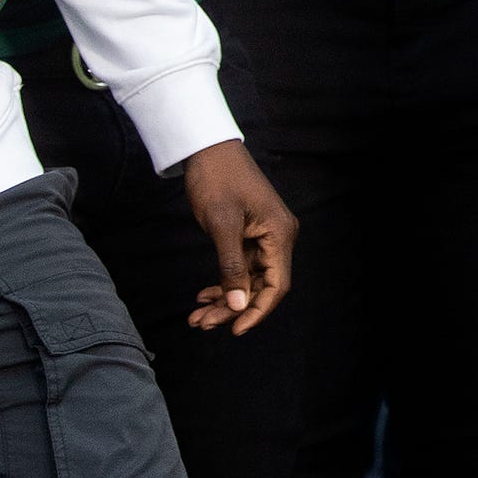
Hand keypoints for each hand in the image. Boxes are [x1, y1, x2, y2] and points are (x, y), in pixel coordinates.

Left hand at [179, 139, 295, 335]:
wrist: (207, 148)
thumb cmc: (217, 180)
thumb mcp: (222, 225)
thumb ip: (232, 267)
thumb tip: (239, 305)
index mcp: (279, 234)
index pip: (277, 285)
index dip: (258, 311)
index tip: (235, 329)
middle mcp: (278, 237)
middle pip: (260, 286)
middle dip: (232, 308)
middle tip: (202, 322)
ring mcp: (264, 235)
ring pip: (247, 279)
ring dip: (224, 299)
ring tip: (197, 315)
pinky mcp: (249, 233)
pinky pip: (240, 266)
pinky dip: (223, 282)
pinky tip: (204, 294)